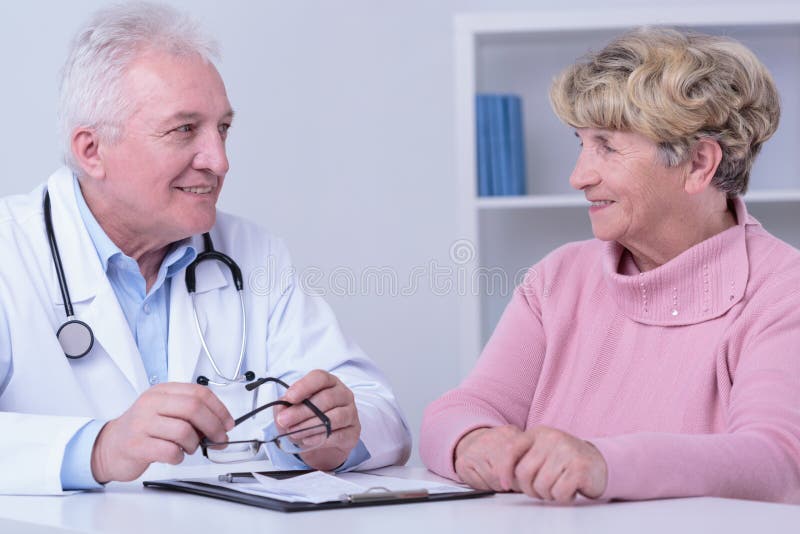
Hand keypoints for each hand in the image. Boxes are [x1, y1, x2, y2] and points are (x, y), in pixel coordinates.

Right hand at [91, 383, 233, 482]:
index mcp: (162, 391)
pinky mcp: (136, 445)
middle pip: (194, 408)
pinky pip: (170, 451)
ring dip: (194, 444)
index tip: (228, 423)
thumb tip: (221, 426)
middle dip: (214, 426)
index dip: (219, 409)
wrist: (108, 447)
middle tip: (219, 438)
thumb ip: (191, 414)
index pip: (199, 393)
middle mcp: (151, 403)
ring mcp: (142, 423)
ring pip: (184, 431)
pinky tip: (175, 456)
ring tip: (188, 448)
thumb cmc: (142, 430)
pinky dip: (179, 457)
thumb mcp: (165, 412)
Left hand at [275, 369, 360, 470]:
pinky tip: (307, 440)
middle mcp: (343, 394)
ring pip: (334, 417)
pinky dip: (320, 438)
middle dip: (302, 410)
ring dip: (310, 426)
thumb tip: (281, 407)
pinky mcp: (353, 432)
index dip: (304, 386)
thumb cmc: (308, 420)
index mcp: (329, 383)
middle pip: (326, 398)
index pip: (320, 378)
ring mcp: (351, 413)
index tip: (289, 397)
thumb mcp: (292, 411)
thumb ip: (285, 407)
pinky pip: (339, 435)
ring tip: (294, 433)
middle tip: (284, 420)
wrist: (322, 445)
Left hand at [454, 425, 606, 502]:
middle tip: (542, 490)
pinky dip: (563, 497)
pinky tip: (570, 489)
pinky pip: (559, 493)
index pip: (510, 449)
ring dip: (548, 494)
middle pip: (523, 473)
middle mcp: (551, 438)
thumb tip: (502, 476)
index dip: (503, 469)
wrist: (601, 462)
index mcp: (538, 433)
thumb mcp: (543, 451)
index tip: (504, 484)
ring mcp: (566, 451)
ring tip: (558, 487)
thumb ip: (524, 458)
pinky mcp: (579, 467)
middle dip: (530, 488)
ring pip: (541, 486)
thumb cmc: (566, 461)